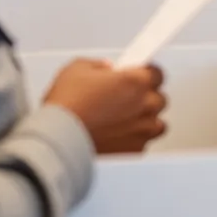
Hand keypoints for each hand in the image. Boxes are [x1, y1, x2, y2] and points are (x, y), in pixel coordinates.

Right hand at [43, 59, 167, 154]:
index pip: (157, 73)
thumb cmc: (66, 106)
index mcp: (136, 81)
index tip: (138, 77)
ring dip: (144, 120)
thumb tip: (105, 69)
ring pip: (156, 123)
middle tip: (123, 99)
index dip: (145, 74)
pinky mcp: (135, 151)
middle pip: (159, 98)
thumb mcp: (77, 69)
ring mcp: (143, 130)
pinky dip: (133, 140)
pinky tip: (116, 136)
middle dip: (144, 97)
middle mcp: (146, 105)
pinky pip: (143, 143)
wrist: (58, 139)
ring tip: (121, 121)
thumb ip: (98, 65)